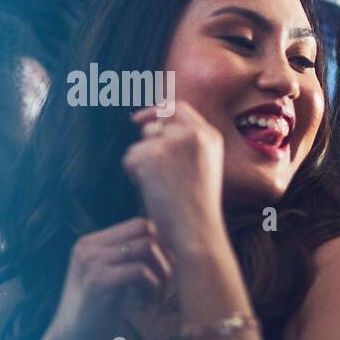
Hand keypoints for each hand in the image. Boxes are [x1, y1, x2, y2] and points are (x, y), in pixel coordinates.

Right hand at [41, 217, 172, 339]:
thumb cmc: (95, 315)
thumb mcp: (109, 279)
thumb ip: (127, 260)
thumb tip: (168, 248)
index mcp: (90, 243)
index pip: (138, 224)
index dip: (160, 244)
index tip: (164, 271)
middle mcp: (89, 247)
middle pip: (144, 228)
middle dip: (164, 255)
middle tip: (165, 283)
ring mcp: (92, 262)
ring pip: (147, 247)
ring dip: (162, 273)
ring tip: (157, 297)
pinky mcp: (99, 282)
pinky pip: (141, 271)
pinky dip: (154, 288)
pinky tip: (148, 305)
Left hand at [123, 102, 226, 253]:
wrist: (196, 231)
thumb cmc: (195, 208)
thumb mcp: (201, 167)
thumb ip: (183, 144)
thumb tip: (148, 127)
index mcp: (209, 136)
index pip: (178, 108)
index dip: (156, 111)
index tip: (138, 119)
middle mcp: (192, 134)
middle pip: (154, 126)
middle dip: (146, 146)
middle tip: (154, 174)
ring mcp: (172, 143)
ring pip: (139, 145)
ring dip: (141, 165)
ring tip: (160, 188)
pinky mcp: (152, 156)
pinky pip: (130, 159)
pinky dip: (134, 175)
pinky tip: (152, 191)